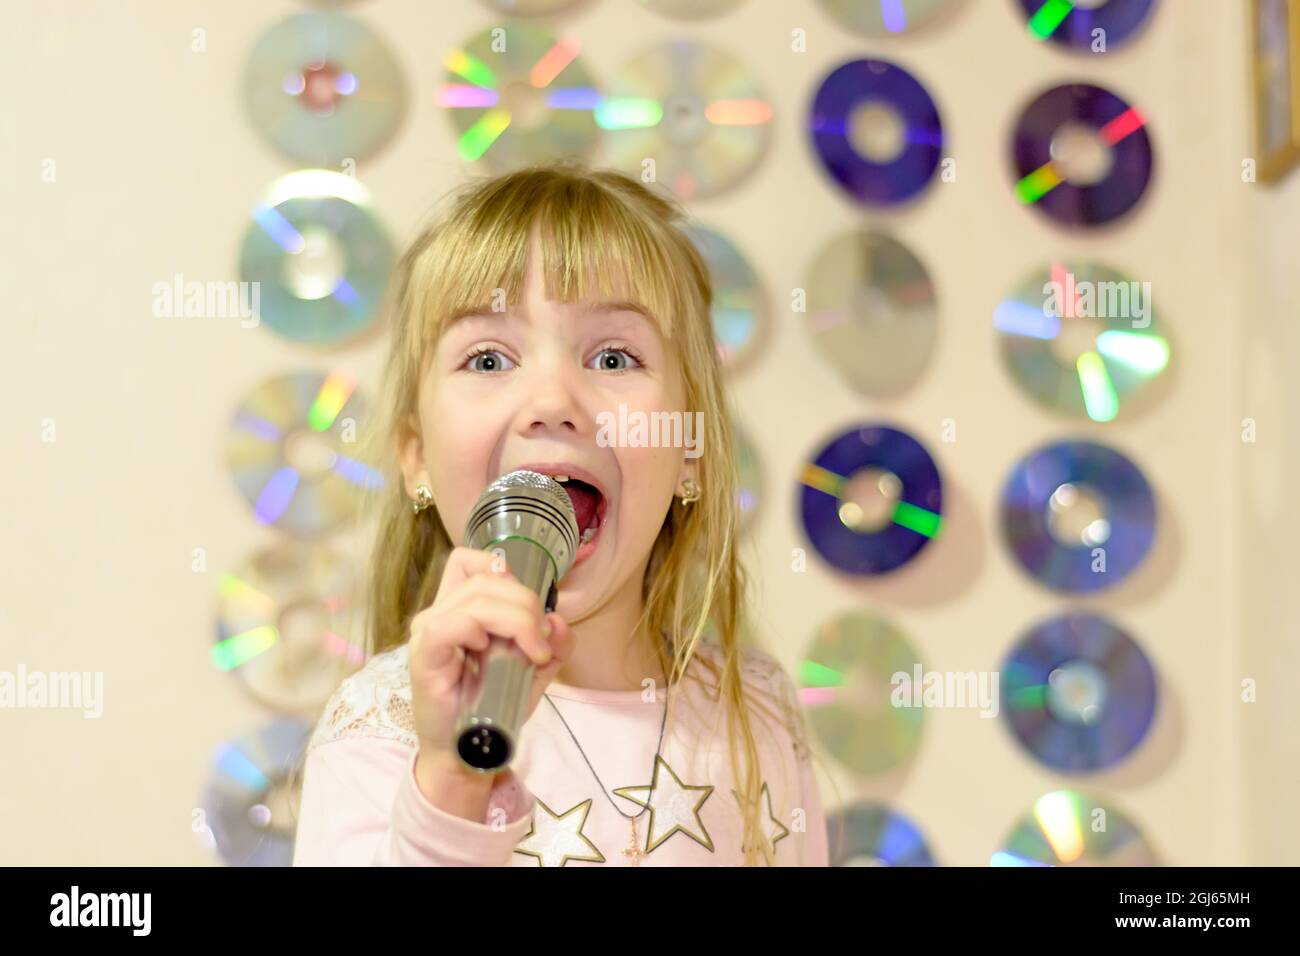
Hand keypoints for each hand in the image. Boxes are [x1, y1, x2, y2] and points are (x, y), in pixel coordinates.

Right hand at [407, 546, 573, 776]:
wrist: (467, 753)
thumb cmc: (493, 708)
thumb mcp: (534, 672)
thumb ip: (552, 645)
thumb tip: (558, 621)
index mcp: (461, 608)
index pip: (473, 562)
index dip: (506, 574)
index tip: (529, 611)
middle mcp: (440, 612)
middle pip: (486, 577)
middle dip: (527, 603)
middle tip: (541, 643)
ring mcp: (430, 631)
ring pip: (477, 597)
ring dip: (516, 620)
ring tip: (531, 653)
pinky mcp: (425, 654)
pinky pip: (451, 623)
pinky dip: (480, 631)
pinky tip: (489, 654)